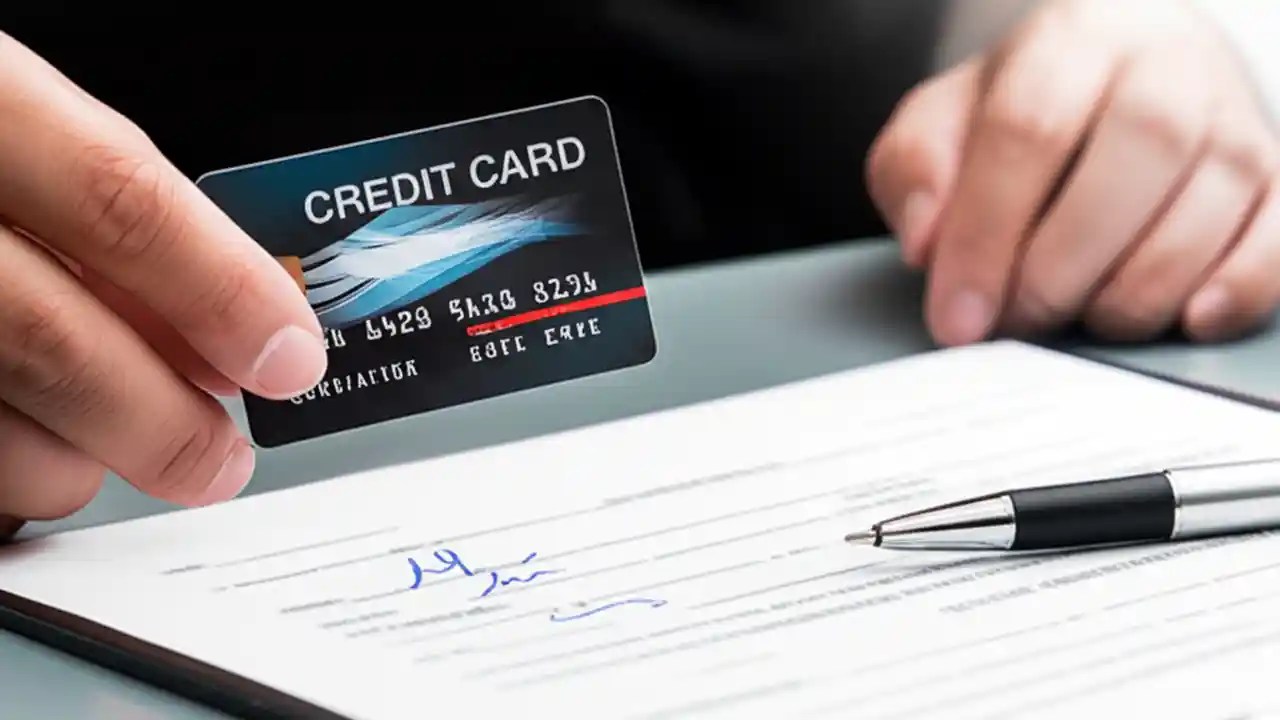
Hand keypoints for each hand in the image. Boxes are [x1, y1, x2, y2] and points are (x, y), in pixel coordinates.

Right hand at [0, 34, 326, 539]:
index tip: (290, 355)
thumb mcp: (14, 123)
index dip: (221, 288)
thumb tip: (230, 318)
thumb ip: (105, 209)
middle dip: (160, 419)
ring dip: (74, 457)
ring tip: (122, 453)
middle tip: (223, 459)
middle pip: (47, 336)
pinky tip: (35, 449)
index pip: (116, 197)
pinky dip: (2, 462)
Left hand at [866, 0, 1279, 345]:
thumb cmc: (1022, 110)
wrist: (1117, 78)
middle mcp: (1166, 66)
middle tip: (1016, 319)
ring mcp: (1234, 120)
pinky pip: (1278, 241)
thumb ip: (916, 172)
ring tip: (1079, 316)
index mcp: (1072, 37)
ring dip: (1134, 290)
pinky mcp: (1277, 180)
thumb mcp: (941, 125)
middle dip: (1060, 267)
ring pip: (1209, 204)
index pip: (1030, 128)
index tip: (957, 315)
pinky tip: (1185, 319)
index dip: (986, 235)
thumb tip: (926, 243)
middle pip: (1135, 155)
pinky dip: (1236, 291)